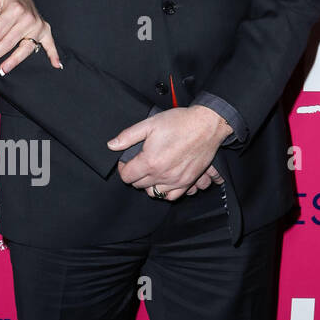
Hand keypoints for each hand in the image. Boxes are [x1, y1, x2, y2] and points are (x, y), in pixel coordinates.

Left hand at [0, 0, 61, 73]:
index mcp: (15, 9)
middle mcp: (28, 18)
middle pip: (8, 42)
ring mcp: (38, 26)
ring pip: (24, 48)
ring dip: (13, 61)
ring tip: (2, 71)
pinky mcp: (45, 32)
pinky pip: (50, 44)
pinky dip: (54, 55)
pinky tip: (56, 65)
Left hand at [107, 105, 230, 199]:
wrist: (207, 125)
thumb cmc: (179, 122)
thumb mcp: (150, 124)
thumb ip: (128, 136)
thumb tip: (111, 145)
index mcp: (149, 162)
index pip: (126, 176)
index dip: (123, 168)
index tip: (127, 161)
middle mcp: (162, 175)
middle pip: (138, 185)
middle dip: (135, 174)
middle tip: (140, 162)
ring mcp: (176, 181)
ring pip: (153, 193)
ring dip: (149, 184)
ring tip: (152, 171)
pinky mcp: (188, 182)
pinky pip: (171, 197)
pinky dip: (165, 191)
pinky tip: (164, 180)